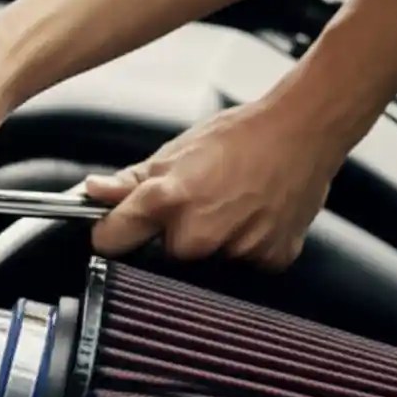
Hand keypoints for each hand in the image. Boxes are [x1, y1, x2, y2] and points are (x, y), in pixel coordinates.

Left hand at [85, 96, 352, 270]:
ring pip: (202, 264)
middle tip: (195, 204)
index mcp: (167, 201)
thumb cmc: (241, 136)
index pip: (110, 240)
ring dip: (208, 243)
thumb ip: (129, 182)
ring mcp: (235, 252)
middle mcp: (198, 234)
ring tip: (228, 206)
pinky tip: (252, 217)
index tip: (116, 228)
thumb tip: (91, 193)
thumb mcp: (175, 153)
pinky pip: (241, 266)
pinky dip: (243, 246)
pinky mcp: (268, 261)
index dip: (110, 232)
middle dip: (168, 236)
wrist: (305, 129)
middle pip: (161, 256)